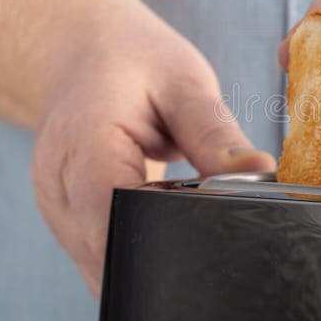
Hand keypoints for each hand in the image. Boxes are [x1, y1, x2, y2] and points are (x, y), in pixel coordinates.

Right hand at [31, 0, 274, 295]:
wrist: (83, 54)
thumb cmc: (133, 61)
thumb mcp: (184, 83)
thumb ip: (216, 135)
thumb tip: (260, 173)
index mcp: (85, 147)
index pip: (122, 221)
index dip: (174, 235)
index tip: (220, 225)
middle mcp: (60, 191)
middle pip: (115, 255)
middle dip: (169, 253)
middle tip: (217, 224)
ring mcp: (60, 214)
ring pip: (109, 266)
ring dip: (155, 253)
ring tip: (187, 209)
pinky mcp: (71, 224)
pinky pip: (107, 256)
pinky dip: (142, 246)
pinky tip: (165, 216)